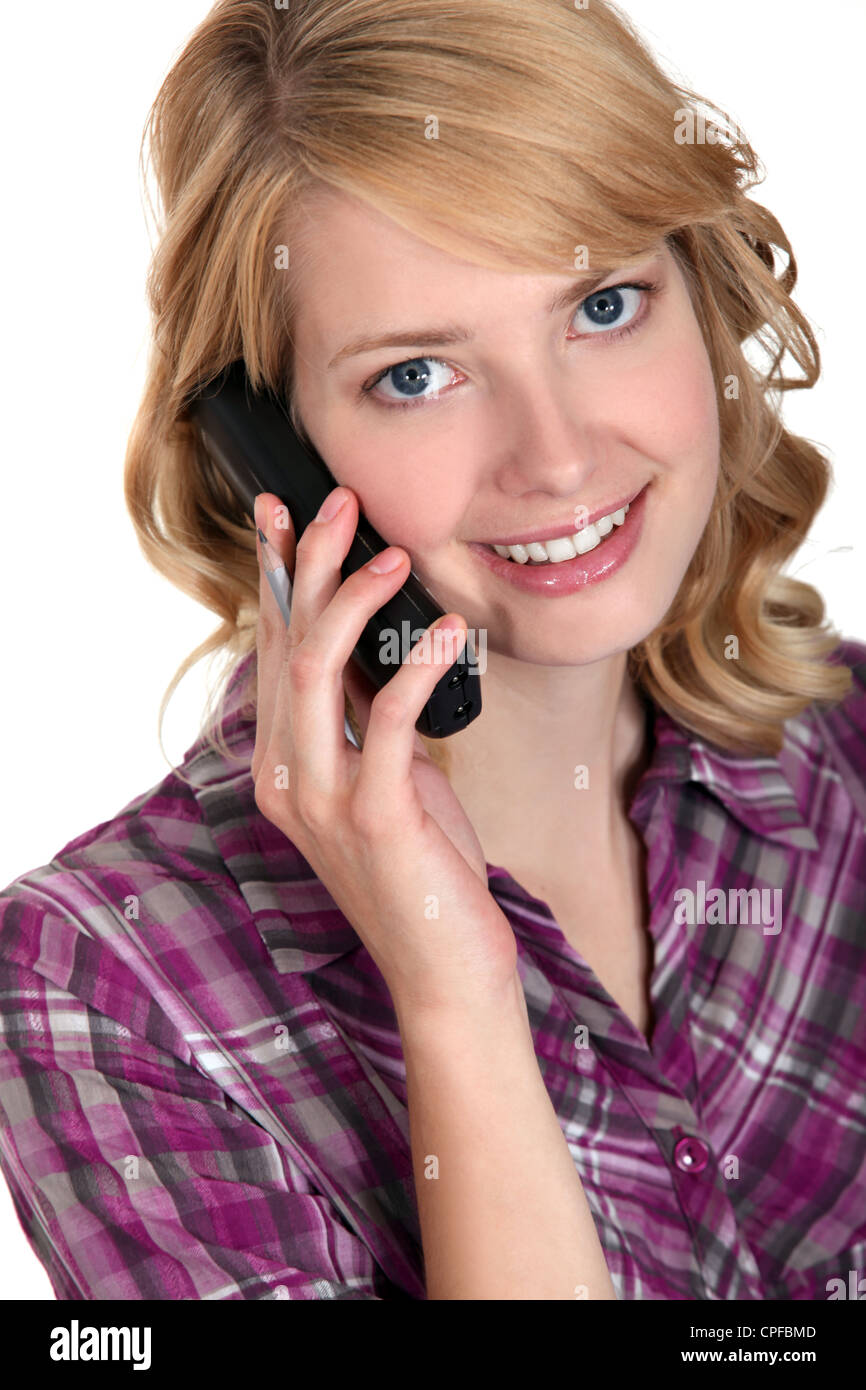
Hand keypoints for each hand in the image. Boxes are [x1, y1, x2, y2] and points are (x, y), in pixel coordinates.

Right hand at [250, 486, 518, 1018]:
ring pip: (316, 673)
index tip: (281, 517)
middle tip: (338, 502)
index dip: (277, 581)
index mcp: (285, 766)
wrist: (444, 973)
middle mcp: (287, 778)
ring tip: (395, 557)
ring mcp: (323, 802)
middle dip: (309, 565)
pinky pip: (389, 723)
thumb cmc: (424, 873)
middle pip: (286, 647)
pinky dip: (418, 668)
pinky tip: (448, 632)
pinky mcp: (374, 820)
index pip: (273, 652)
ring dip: (354, 603)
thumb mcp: (392, 782)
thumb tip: (387, 650)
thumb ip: (371, 724)